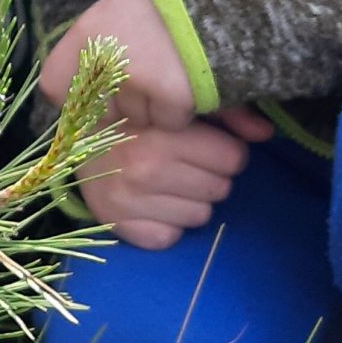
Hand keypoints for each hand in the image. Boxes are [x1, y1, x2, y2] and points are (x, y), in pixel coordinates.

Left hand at [38, 0, 198, 129]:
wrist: (214, 1)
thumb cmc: (159, 11)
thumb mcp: (112, 18)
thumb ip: (89, 55)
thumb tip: (76, 108)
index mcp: (84, 34)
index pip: (55, 88)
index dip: (76, 98)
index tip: (96, 94)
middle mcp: (104, 57)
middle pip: (98, 111)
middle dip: (120, 107)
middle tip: (144, 80)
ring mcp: (137, 77)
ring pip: (135, 120)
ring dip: (152, 109)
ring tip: (168, 73)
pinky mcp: (171, 94)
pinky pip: (168, 122)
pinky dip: (180, 112)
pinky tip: (187, 83)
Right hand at [76, 109, 272, 249]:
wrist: (74, 140)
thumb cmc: (137, 117)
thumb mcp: (177, 104)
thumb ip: (225, 113)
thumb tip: (267, 134)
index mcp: (162, 130)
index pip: (234, 157)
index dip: (223, 151)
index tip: (201, 144)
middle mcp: (144, 167)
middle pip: (221, 188)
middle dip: (209, 175)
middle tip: (182, 162)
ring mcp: (129, 201)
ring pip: (202, 216)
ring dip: (190, 201)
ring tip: (165, 181)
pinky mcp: (119, 226)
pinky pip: (171, 237)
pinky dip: (165, 224)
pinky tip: (150, 203)